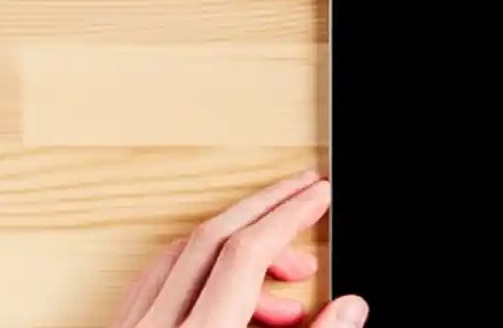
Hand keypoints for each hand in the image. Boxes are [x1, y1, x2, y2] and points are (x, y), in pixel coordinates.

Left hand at [110, 171, 367, 327]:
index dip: (289, 216)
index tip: (318, 195)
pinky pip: (153, 281)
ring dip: (234, 243)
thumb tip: (349, 307)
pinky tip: (226, 282)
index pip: (246, 253)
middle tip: (305, 193)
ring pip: (178, 254)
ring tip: (283, 269)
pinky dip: (194, 267)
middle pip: (211, 238)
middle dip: (266, 207)